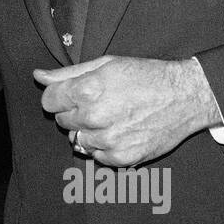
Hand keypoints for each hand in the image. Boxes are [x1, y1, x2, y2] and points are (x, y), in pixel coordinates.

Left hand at [34, 55, 222, 166]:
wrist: (185, 97)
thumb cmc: (145, 76)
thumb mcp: (106, 64)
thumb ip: (68, 73)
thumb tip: (38, 76)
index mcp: (87, 90)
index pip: (49, 101)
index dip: (59, 96)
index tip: (72, 94)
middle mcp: (94, 117)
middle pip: (62, 121)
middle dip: (74, 112)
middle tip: (99, 103)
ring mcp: (108, 140)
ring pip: (77, 140)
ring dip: (88, 131)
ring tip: (112, 117)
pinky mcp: (122, 158)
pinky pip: (96, 157)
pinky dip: (103, 147)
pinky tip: (120, 132)